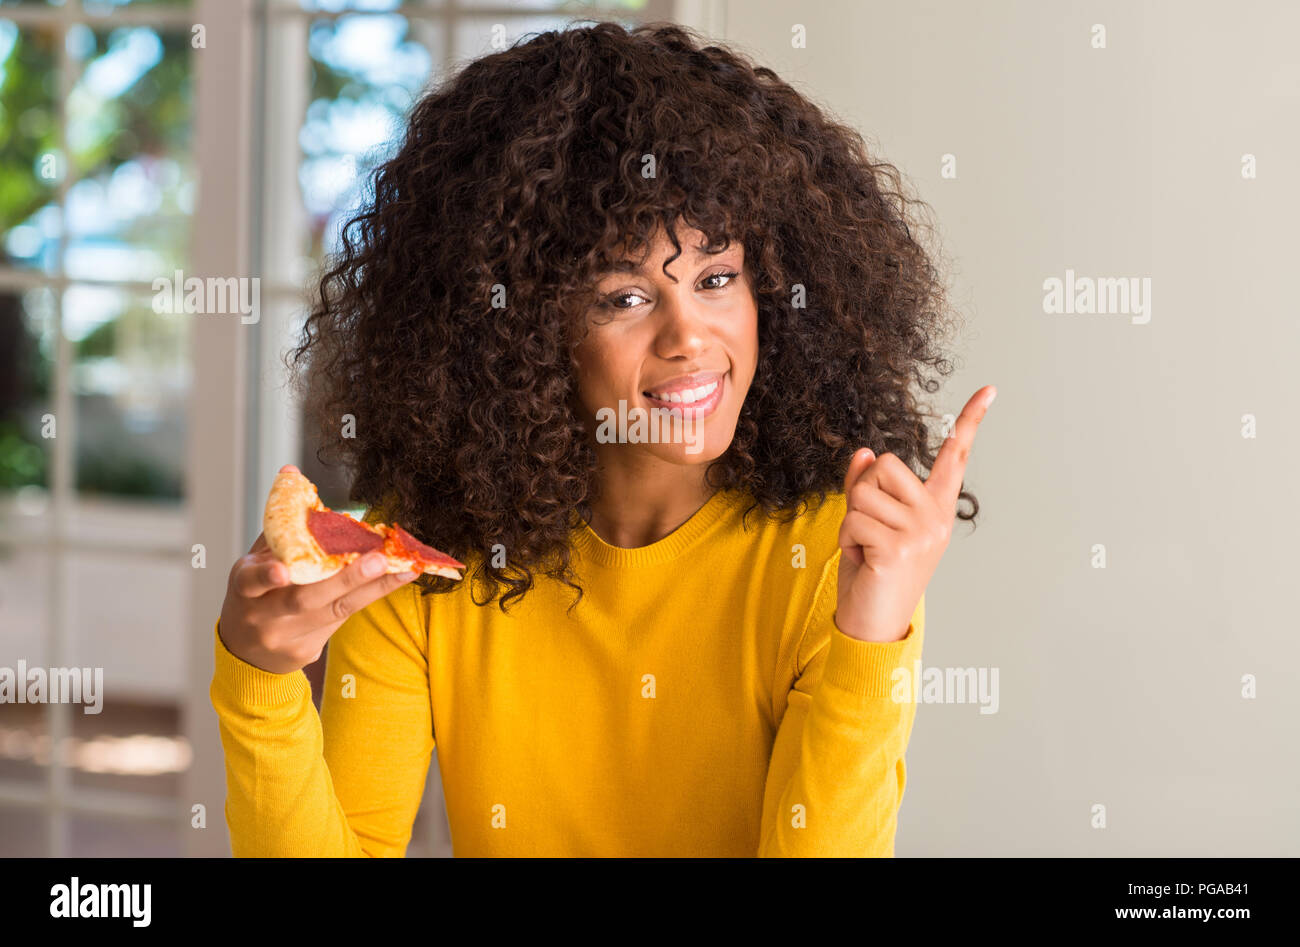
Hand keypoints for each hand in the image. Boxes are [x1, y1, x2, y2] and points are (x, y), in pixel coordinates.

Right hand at [216, 465, 420, 673]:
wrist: (246, 652)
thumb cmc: (256, 592)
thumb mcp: (256, 559)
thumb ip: (279, 523)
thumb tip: (292, 472)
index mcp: (244, 588)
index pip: (252, 582)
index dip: (266, 576)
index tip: (283, 569)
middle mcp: (264, 616)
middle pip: (306, 599)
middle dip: (344, 579)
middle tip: (378, 559)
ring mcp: (286, 636)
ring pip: (335, 610)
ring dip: (373, 586)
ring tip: (404, 567)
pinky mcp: (307, 649)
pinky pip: (345, 618)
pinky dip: (372, 595)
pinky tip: (399, 578)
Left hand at [834, 386, 995, 641]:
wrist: (872, 622)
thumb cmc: (872, 571)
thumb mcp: (870, 522)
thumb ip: (866, 486)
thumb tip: (863, 451)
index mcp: (936, 507)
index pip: (956, 456)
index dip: (970, 420)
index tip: (990, 389)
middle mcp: (936, 516)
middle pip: (883, 463)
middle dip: (862, 492)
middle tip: (870, 530)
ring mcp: (921, 533)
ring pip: (862, 492)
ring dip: (850, 520)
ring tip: (866, 548)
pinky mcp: (898, 549)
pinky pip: (853, 520)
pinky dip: (846, 540)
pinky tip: (863, 561)